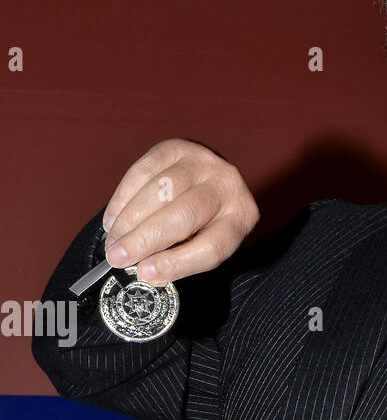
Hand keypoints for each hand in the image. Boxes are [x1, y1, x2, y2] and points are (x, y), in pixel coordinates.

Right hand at [101, 138, 259, 285]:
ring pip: (161, 192)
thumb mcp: (205, 242)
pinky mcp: (176, 147)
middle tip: (117, 257)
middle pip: (184, 216)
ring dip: (130, 220)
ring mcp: (203, 161)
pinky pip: (144, 171)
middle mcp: (227, 186)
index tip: (145, 273)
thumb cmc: (206, 221)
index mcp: (241, 218)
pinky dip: (124, 197)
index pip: (211, 247)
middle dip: (145, 239)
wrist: (210, 179)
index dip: (176, 262)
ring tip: (112, 240)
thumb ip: (180, 257)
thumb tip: (144, 271)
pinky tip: (113, 218)